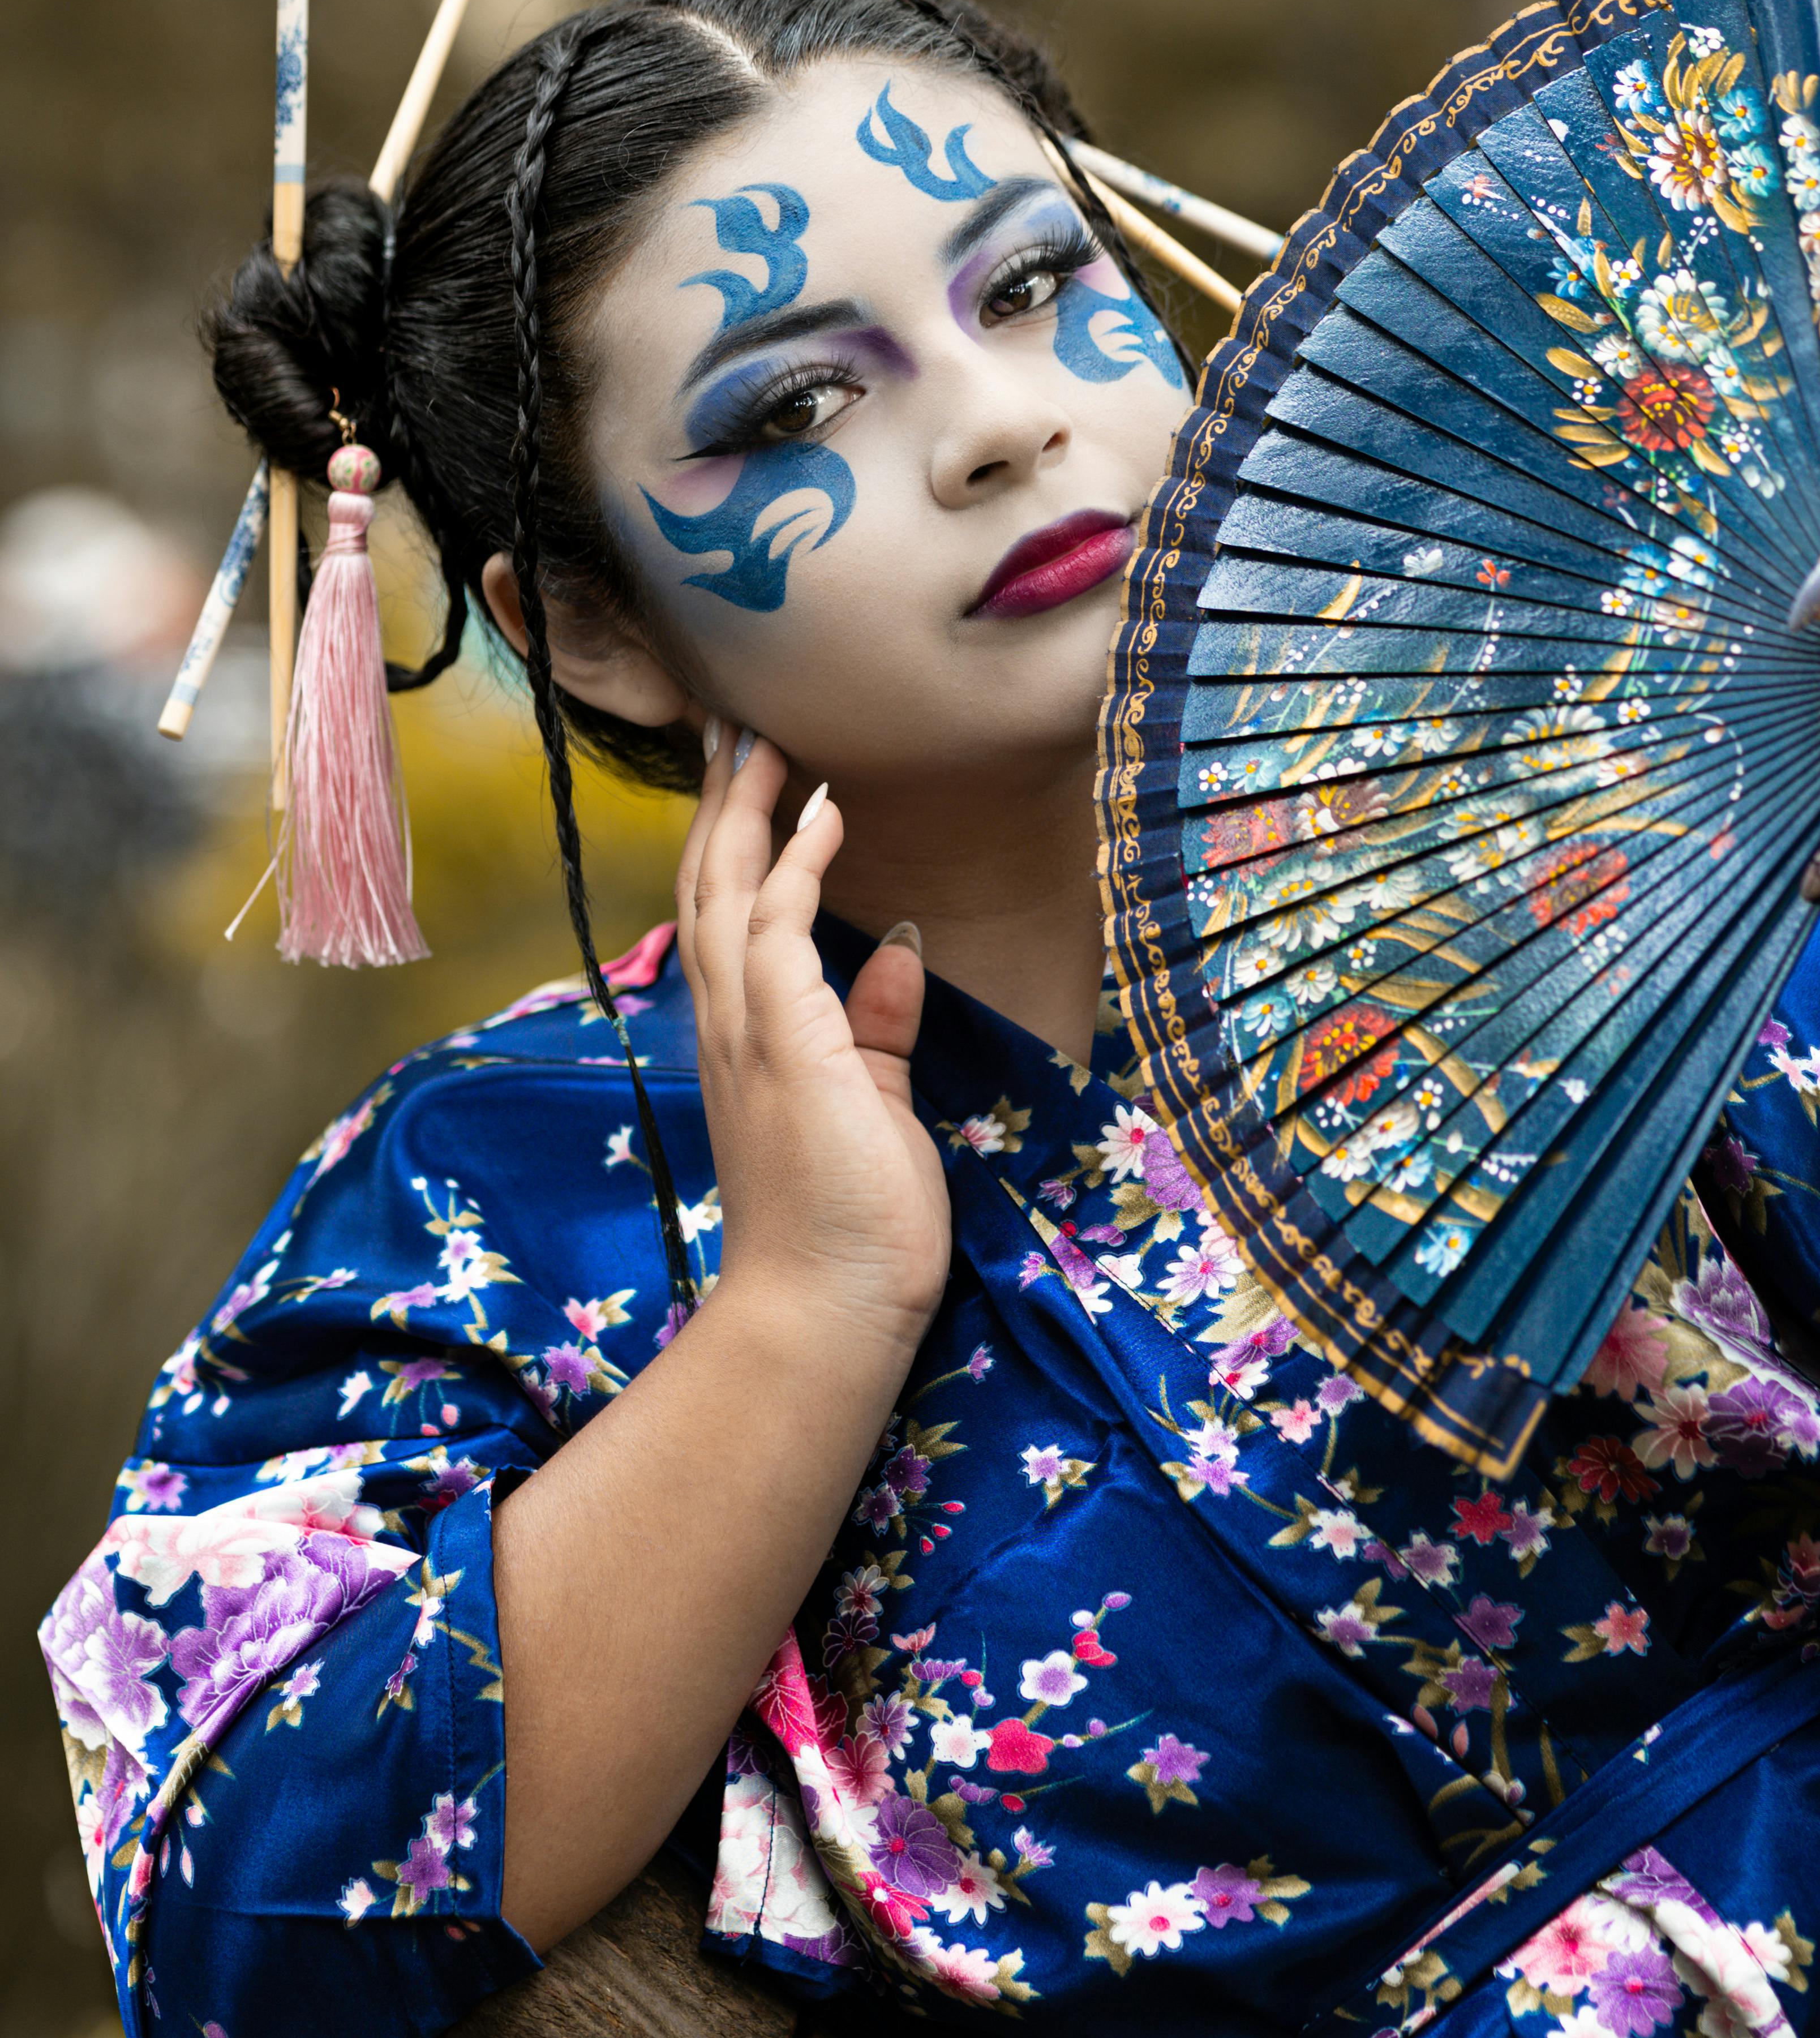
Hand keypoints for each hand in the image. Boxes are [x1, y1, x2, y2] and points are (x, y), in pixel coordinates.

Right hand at [678, 729, 951, 1356]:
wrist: (824, 1313)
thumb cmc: (849, 1228)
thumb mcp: (873, 1106)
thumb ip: (875, 1028)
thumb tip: (896, 949)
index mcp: (744, 1043)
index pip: (725, 920)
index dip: (733, 843)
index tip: (752, 773)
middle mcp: (726, 1029)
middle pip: (705, 888)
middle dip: (720, 803)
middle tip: (732, 724)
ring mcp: (746, 1034)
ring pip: (722, 891)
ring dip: (742, 809)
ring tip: (760, 737)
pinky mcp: (783, 1042)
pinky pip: (774, 925)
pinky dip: (793, 861)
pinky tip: (823, 811)